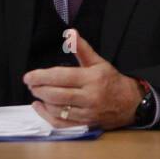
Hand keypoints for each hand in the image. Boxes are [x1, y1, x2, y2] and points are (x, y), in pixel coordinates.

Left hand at [23, 30, 141, 129]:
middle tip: (30, 83)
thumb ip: (82, 49)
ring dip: (43, 100)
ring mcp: (87, 113)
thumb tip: (70, 33)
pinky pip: (61, 124)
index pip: (62, 77)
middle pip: (57, 95)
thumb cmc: (112, 81)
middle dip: (39, 89)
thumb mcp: (99, 62)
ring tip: (36, 92)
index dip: (42, 76)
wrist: (131, 104)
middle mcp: (90, 96)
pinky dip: (47, 116)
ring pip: (58, 109)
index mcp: (93, 78)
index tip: (29, 76)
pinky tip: (40, 106)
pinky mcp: (85, 125)